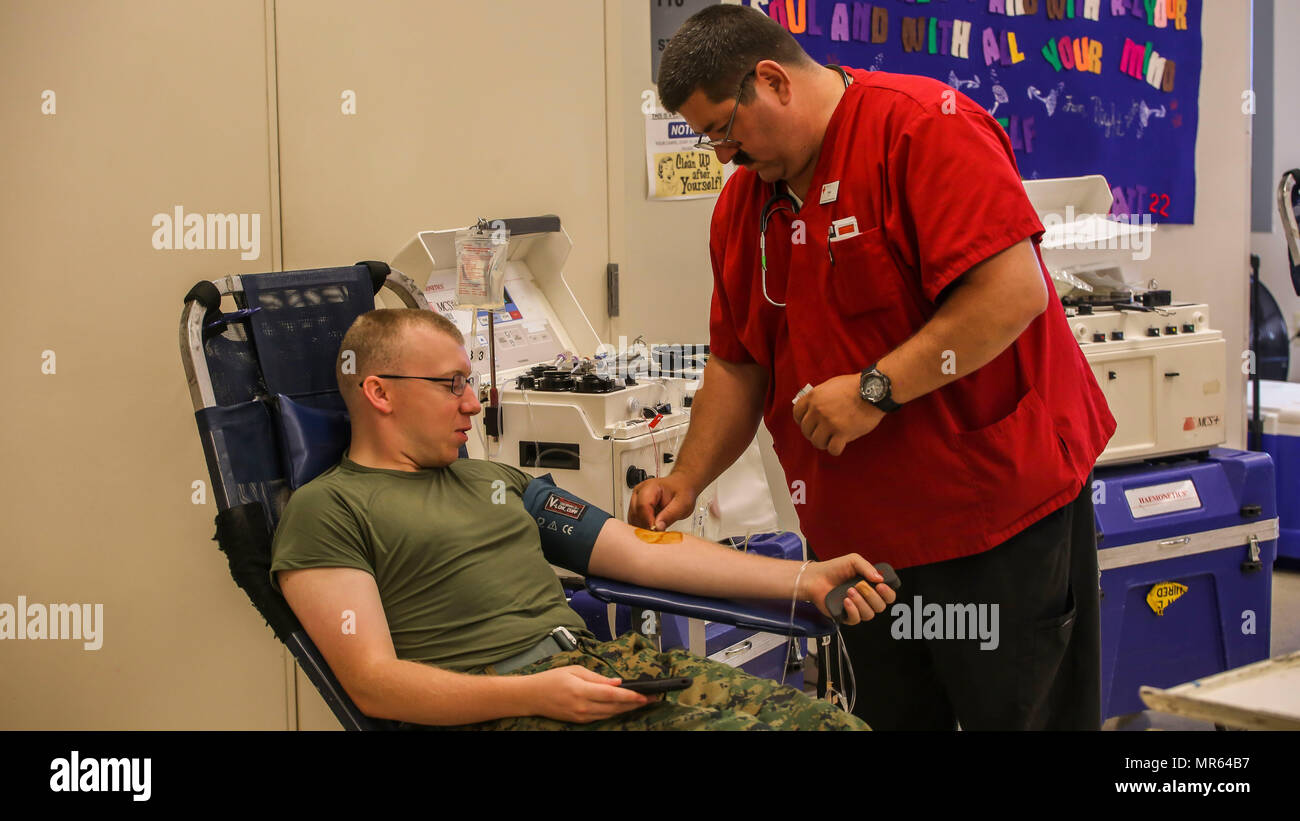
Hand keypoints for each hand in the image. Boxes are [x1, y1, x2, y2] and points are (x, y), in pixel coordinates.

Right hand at [525, 666, 649, 722]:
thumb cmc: (552, 679)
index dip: (630, 696)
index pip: (611, 695)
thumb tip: (617, 681)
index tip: (644, 694)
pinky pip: (602, 717)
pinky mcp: (580, 721)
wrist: (532, 697)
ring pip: (610, 714)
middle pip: (615, 707)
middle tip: (651, 698)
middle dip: (635, 703)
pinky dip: (615, 712)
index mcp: (581, 691)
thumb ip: (597, 678)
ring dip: (627, 708)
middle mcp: (583, 707)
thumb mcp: (574, 671)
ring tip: (642, 702)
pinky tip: (624, 707)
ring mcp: (582, 716)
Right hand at [627, 474, 696, 531]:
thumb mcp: (682, 504)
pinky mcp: (635, 507)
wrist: (681, 487)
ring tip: (657, 530)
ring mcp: (636, 499)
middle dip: (645, 526)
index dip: (648, 521)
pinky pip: (634, 520)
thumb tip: (658, 527)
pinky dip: (642, 527)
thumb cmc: (681, 492)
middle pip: (635, 513)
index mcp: (650, 487)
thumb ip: (670, 515)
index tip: (656, 530)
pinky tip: (652, 528)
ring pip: (632, 518)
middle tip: (658, 533)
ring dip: (643, 527)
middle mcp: (640, 492)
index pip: (642, 505)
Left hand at [792, 373, 883, 455]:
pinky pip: (832, 449)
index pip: (797, 414)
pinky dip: (836, 449)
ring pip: (816, 442)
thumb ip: (818, 398)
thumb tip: (811, 410)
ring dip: (824, 442)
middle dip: (814, 433)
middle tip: (824, 433)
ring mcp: (829, 422)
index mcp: (813, 397)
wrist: (873, 390)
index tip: (810, 424)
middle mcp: (818, 410)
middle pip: (806, 430)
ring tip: (832, 439)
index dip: (802, 421)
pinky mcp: (842, 433)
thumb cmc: (854, 386)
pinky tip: (841, 444)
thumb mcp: (829, 386)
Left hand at [799, 553, 896, 624]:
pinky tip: (846, 601)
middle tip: (860, 585)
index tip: (880, 586)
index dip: (887, 593)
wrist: (816, 578)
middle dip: (872, 596)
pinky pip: (856, 619)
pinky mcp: (845, 617)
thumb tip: (880, 578)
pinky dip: (853, 610)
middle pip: (881, 606)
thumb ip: (867, 568)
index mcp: (871, 587)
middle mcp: (866, 600)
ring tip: (849, 591)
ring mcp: (857, 609)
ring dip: (861, 602)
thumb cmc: (834, 569)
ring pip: (869, 614)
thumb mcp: (853, 561)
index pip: (888, 596)